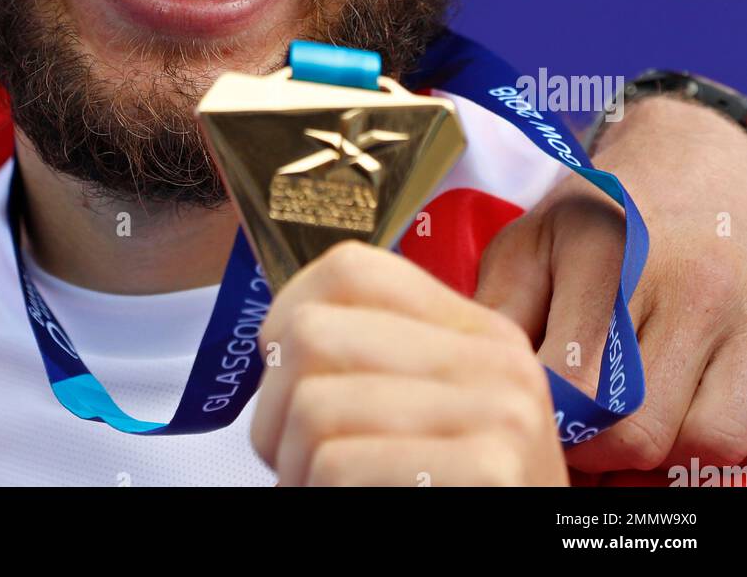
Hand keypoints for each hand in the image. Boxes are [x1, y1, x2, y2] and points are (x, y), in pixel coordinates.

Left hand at [250, 240, 567, 485]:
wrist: (540, 564)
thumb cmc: (461, 496)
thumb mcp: (443, 414)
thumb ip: (387, 362)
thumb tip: (280, 335)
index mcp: (481, 332)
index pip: (354, 269)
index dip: (288, 313)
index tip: (280, 375)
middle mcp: (497, 359)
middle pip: (315, 334)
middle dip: (275, 408)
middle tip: (290, 457)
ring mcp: (500, 413)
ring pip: (316, 405)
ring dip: (292, 465)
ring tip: (316, 489)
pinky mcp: (490, 469)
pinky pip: (340, 465)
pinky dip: (317, 496)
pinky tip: (344, 510)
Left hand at [475, 96, 746, 474]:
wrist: (692, 168)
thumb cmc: (599, 216)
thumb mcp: (531, 241)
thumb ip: (500, 313)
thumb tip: (487, 387)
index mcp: (606, 252)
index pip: (572, 384)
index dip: (546, 421)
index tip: (532, 416)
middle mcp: (682, 284)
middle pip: (631, 429)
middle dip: (590, 447)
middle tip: (570, 428)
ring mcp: (734, 317)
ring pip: (686, 444)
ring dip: (644, 452)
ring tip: (616, 416)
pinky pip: (731, 437)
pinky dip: (693, 445)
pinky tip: (664, 410)